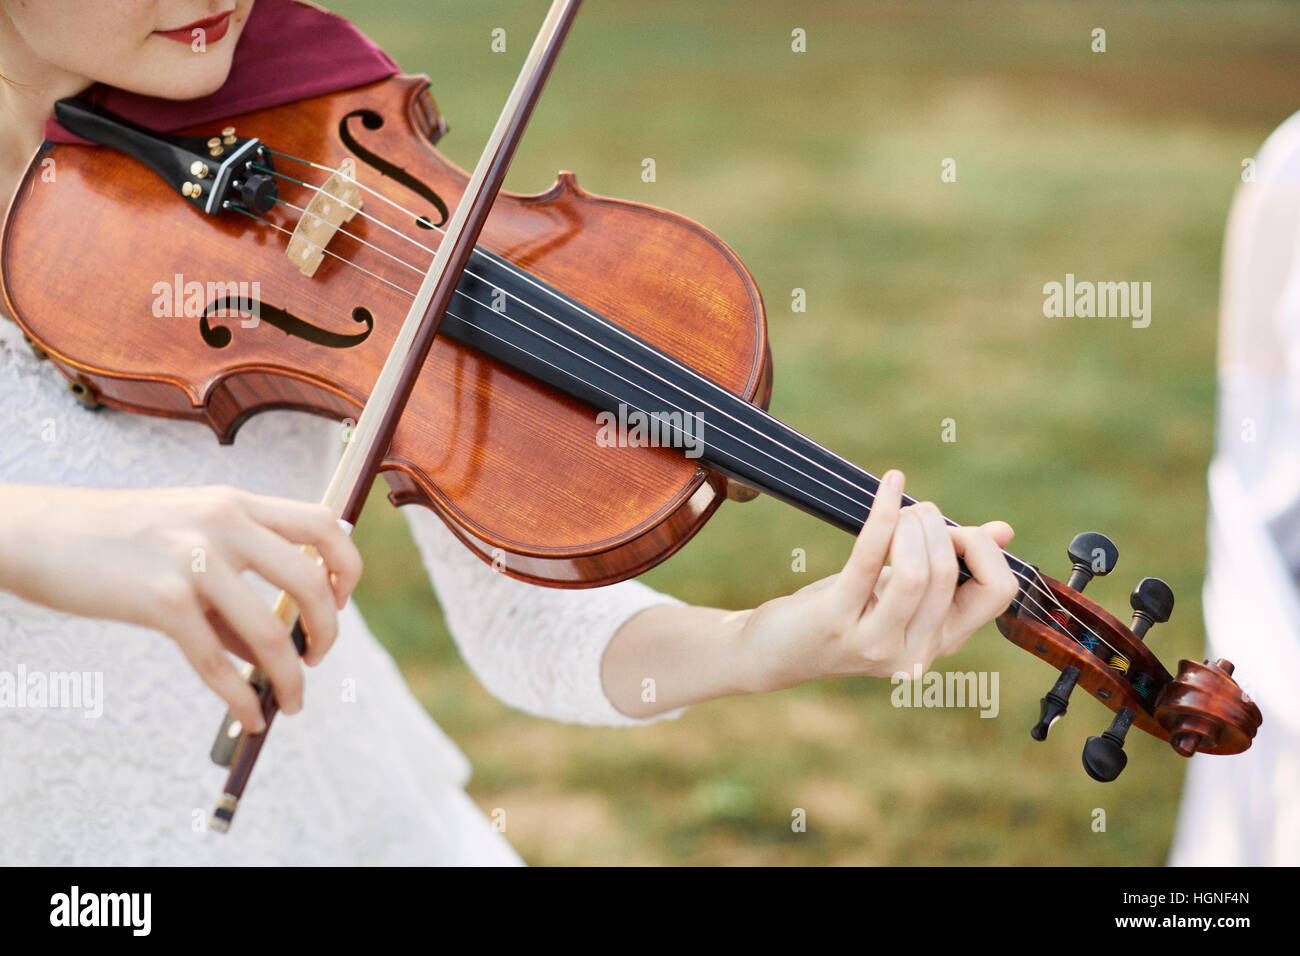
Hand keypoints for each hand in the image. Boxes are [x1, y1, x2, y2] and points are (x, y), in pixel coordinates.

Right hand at [0, 484, 362, 730]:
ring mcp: (194, 559)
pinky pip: (217, 661)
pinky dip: (240, 699)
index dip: (347, 565)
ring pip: (270, 630)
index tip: (341, 598)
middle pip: (312, 580)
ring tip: (293, 701)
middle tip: (319, 656)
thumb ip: (234, 585)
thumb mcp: (185, 540)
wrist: (35, 533)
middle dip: (329, 628)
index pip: (324, 522)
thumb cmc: (113, 541)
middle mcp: (223, 522)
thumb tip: (273, 652)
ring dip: (292, 676)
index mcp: (234, 502)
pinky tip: (249, 718)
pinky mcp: (161, 600)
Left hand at [734, 469, 1017, 692]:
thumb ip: (951, 567)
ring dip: (910, 525)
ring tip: (899, 510)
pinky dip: (882, 515)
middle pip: (951, 574)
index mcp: (943, 642)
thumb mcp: (901, 591)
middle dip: (936, 527)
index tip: (956, 532)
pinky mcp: (837, 620)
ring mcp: (876, 642)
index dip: (984, 550)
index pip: (999, 593)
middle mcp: (916, 651)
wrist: (777, 652)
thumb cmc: (844, 612)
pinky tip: (889, 487)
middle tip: (915, 512)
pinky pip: (869, 560)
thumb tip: (1004, 531)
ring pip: (920, 573)